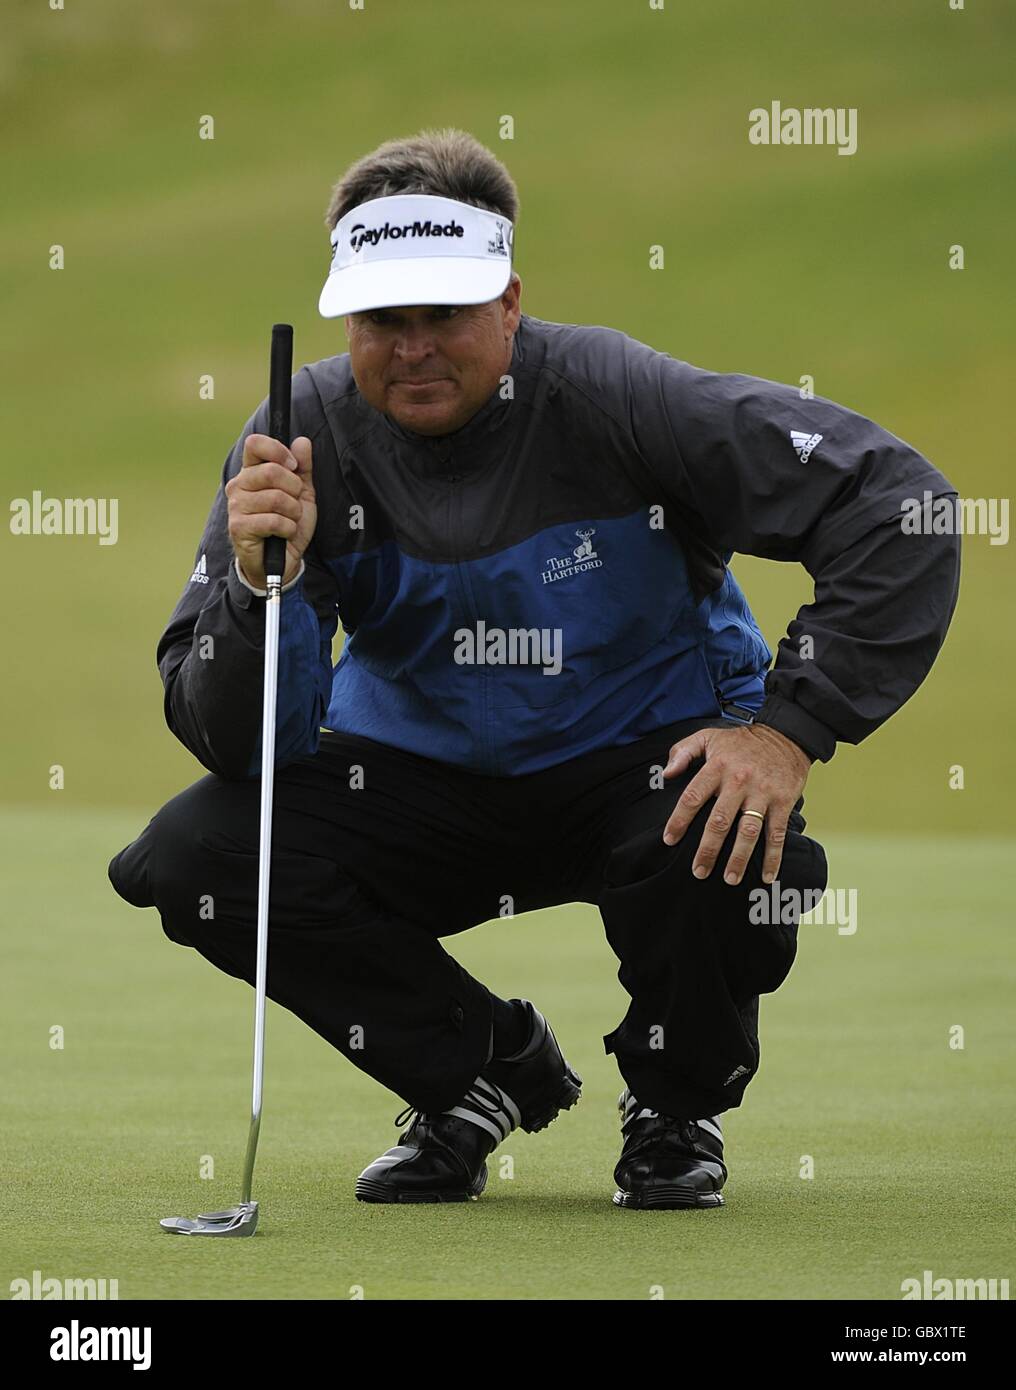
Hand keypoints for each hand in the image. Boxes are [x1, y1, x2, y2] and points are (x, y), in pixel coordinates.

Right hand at [226, 434, 315, 588]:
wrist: (282, 560)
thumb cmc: (288, 524)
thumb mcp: (302, 494)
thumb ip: (303, 468)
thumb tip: (302, 442)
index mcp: (251, 472)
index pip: (255, 444)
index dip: (278, 451)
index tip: (294, 466)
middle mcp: (238, 485)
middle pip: (271, 471)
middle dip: (294, 489)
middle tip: (295, 503)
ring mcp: (236, 506)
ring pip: (275, 498)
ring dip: (293, 512)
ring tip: (290, 521)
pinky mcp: (238, 527)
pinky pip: (273, 520)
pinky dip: (288, 528)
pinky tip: (284, 534)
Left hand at [661, 724, 811, 884]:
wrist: (786, 735)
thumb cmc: (741, 741)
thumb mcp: (708, 736)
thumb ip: (683, 752)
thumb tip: (666, 774)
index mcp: (717, 767)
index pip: (692, 797)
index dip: (679, 820)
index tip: (669, 840)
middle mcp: (739, 781)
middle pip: (719, 821)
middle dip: (708, 849)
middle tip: (698, 871)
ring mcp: (762, 794)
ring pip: (748, 831)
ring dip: (739, 858)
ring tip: (729, 879)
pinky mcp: (783, 802)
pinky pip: (777, 833)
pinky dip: (773, 857)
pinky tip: (767, 876)